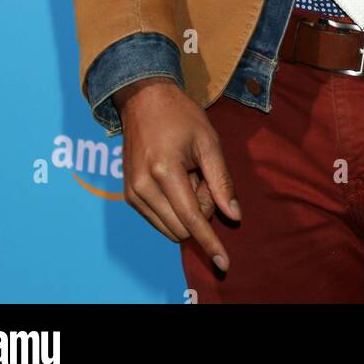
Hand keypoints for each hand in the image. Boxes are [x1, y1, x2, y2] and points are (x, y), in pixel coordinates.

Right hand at [113, 77, 240, 270]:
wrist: (143, 99)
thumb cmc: (180, 116)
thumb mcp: (209, 142)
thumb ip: (221, 181)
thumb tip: (234, 217)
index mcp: (164, 171)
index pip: (192, 219)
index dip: (210, 243)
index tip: (224, 264)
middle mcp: (143, 187)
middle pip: (182, 227)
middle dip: (200, 210)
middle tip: (202, 176)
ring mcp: (132, 193)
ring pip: (170, 228)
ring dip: (186, 211)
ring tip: (188, 175)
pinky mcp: (129, 195)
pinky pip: (158, 220)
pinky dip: (173, 208)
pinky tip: (176, 180)